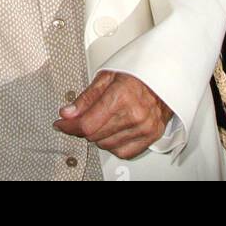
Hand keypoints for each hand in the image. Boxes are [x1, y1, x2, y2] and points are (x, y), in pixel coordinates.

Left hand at [53, 70, 171, 158]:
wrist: (163, 77)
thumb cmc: (136, 73)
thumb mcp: (106, 76)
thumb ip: (85, 98)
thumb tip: (67, 113)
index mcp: (121, 96)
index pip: (88, 124)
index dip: (69, 126)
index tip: (61, 124)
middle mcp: (134, 115)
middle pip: (96, 136)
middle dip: (82, 128)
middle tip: (80, 118)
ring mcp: (144, 127)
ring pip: (107, 145)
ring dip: (97, 136)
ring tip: (99, 121)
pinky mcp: (151, 136)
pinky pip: (124, 152)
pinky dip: (113, 145)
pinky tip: (111, 132)